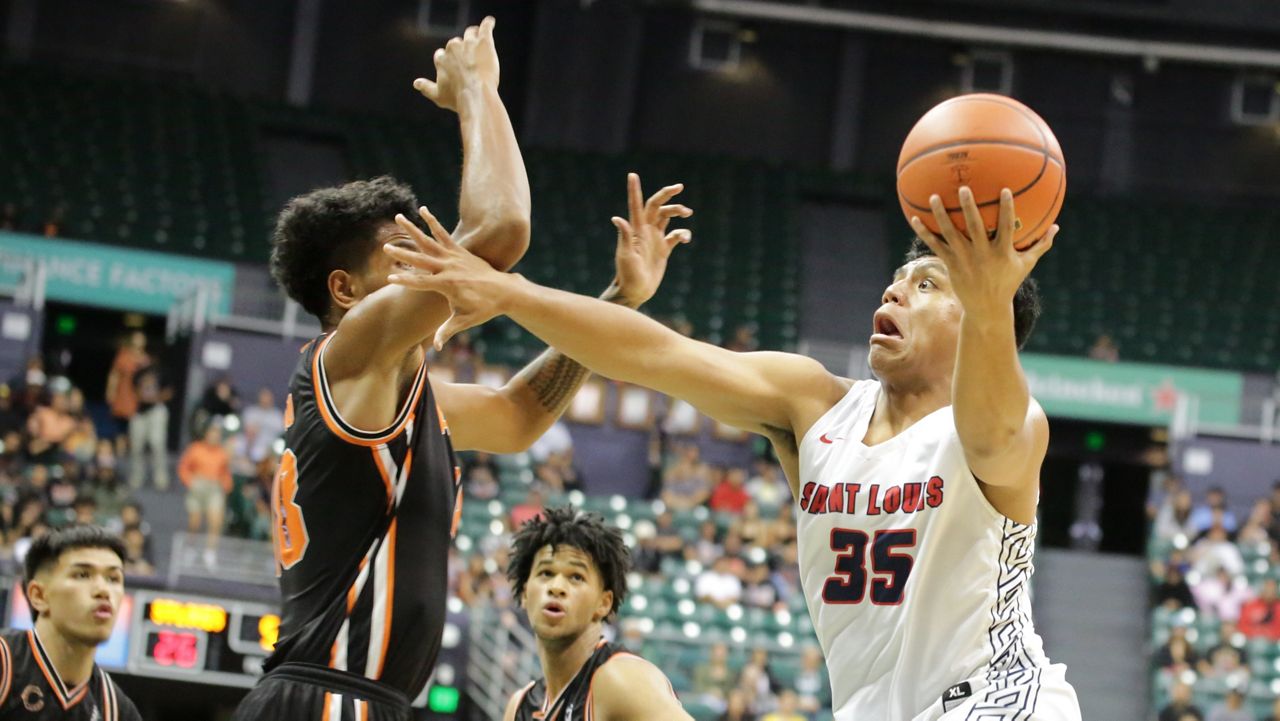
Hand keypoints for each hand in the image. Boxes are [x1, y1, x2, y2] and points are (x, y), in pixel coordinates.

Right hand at [385, 207, 515, 348]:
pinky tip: (423, 210)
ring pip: (429, 241)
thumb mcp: (465, 321)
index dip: (405, 281)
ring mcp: (453, 257)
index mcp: (447, 285)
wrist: (504, 291)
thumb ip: (447, 331)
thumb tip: (436, 347)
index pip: (421, 283)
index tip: (388, 278)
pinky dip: (433, 222)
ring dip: (413, 229)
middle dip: (402, 254)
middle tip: (385, 248)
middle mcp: (448, 268)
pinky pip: (443, 234)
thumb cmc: (483, 309)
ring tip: (398, 216)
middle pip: (421, 259)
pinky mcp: (459, 250)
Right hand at [413, 16, 499, 111]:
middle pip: (456, 43)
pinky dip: (488, 24)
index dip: (448, 59)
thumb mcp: (438, 96)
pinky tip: (490, 23)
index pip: (442, 54)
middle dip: (461, 49)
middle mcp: (453, 48)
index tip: (454, 66)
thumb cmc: (457, 98)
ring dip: (473, 36)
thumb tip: (415, 83)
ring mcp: (468, 43)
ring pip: (470, 33)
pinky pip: (485, 27)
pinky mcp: (484, 42)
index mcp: (442, 60)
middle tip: (470, 59)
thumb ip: (426, 88)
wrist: (475, 94)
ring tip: (480, 43)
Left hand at [608, 173, 692, 307]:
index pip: (636, 205)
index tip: (632, 174)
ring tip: (688, 213)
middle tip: (680, 187)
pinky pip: (675, 235)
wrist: (635, 291)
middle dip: (667, 194)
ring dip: (677, 211)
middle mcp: (645, 230)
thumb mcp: (625, 256)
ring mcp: (655, 239)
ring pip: (667, 217)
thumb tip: (617, 218)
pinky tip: (685, 239)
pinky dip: (683, 233)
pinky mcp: (663, 249)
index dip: (634, 190)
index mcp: (636, 229)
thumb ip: (624, 236)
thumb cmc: (627, 274)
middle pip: (657, 205)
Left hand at [909, 187, 1056, 316]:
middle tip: (963, 188)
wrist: (986, 308)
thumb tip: (1057, 227)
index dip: (1006, 209)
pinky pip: (935, 246)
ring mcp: (964, 259)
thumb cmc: (1008, 282)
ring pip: (950, 234)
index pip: (1006, 227)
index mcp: (1002, 252)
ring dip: (941, 215)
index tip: (1005, 190)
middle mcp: (982, 255)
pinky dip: (925, 233)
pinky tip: (915, 219)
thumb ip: (1041, 245)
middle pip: (974, 227)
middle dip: (969, 207)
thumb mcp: (1026, 265)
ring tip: (934, 196)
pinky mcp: (951, 264)